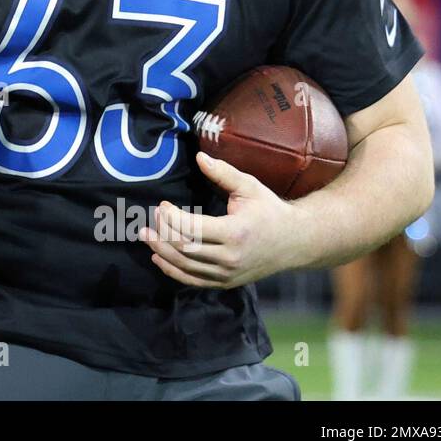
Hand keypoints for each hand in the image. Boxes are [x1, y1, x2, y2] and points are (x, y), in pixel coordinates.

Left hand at [140, 152, 304, 288]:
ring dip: (161, 251)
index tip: (162, 205)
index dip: (171, 217)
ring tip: (146, 236)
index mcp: (235, 232)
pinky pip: (193, 280)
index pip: (192, 228)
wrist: (295, 242)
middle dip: (163, 233)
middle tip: (151, 218)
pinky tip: (158, 258)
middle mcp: (230, 257)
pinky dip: (172, 271)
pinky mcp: (225, 282)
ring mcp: (227, 273)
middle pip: (184, 249)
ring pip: (185, 266)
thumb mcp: (249, 187)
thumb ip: (223, 173)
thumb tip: (199, 157)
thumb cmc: (269, 210)